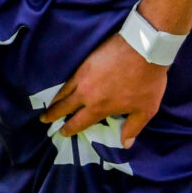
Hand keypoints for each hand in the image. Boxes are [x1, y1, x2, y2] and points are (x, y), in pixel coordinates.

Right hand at [40, 29, 166, 143]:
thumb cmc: (147, 81)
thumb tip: (125, 144)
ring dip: (54, 100)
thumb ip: (133, 128)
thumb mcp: (146, 109)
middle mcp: (86, 94)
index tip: (62, 132)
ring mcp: (83, 76)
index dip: (69, 129)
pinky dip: (62, 84)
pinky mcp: (84, 62)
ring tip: (48, 105)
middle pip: (64, 107)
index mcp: (99, 108)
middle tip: (44, 120)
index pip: (79, 122)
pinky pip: (68, 76)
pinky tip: (61, 85)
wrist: (143, 48)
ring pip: (63, 91)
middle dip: (53, 115)